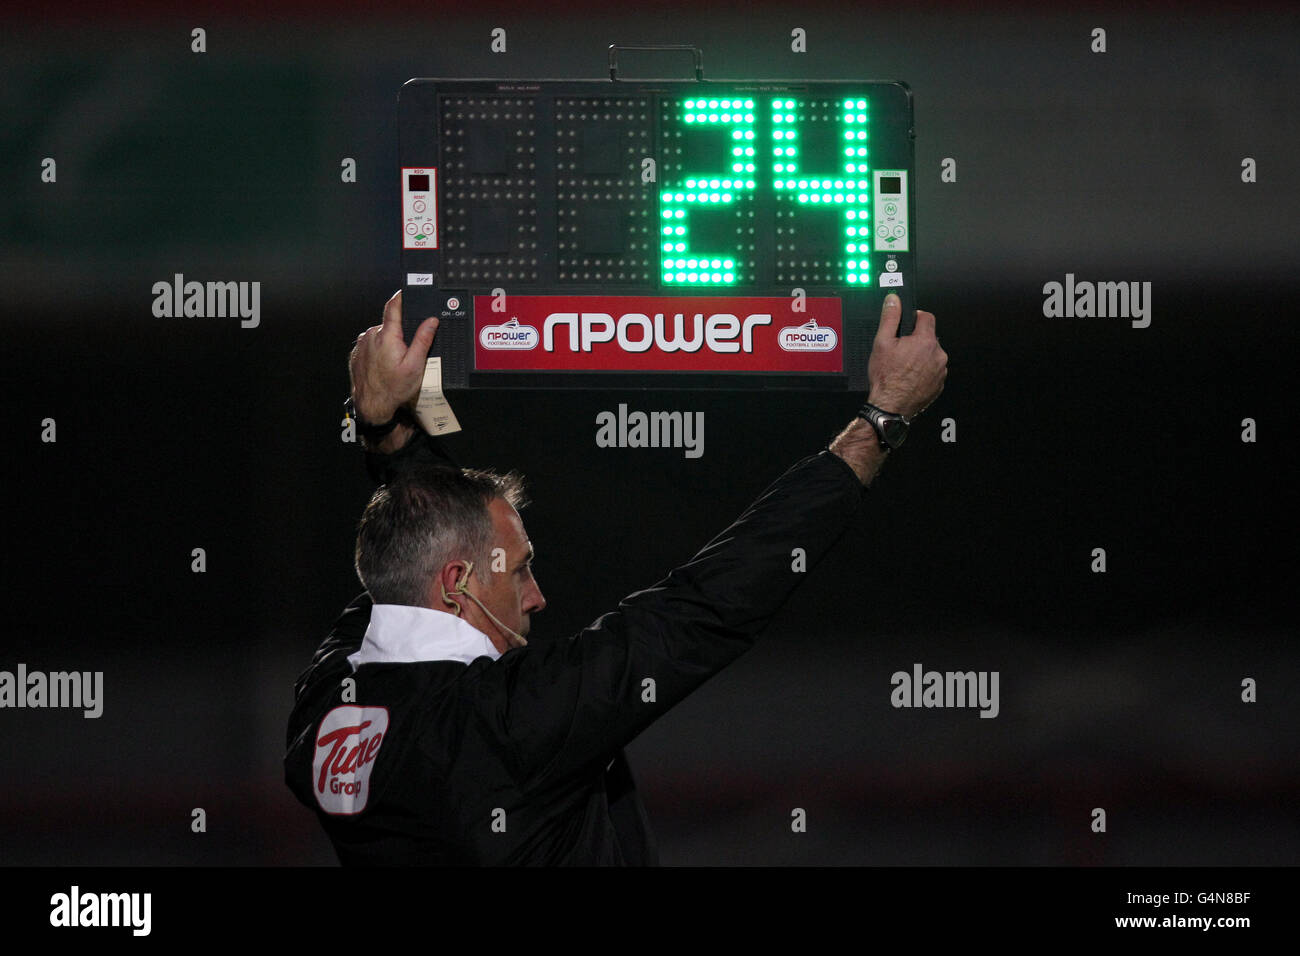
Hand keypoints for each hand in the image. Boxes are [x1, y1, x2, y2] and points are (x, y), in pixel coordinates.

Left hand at [349, 290, 438, 423]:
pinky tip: (383, 366)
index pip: (393, 306)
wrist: (371, 404)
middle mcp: (371, 335)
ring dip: (388, 344)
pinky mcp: (356, 352)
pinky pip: (371, 345)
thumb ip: (423, 340)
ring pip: (380, 335)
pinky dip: (378, 351)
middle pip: (389, 325)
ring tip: (393, 364)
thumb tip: (431, 321)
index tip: (406, 291)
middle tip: (406, 353)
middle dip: (399, 334)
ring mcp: (362, 344)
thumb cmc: (393, 388)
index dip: (401, 296)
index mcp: (387, 336)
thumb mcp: (415, 365)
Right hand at [865, 294, 947, 418]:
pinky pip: (933, 370)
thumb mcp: (882, 342)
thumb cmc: (886, 378)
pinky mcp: (939, 384)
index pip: (927, 317)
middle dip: (916, 340)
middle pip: (929, 337)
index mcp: (926, 341)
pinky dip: (923, 371)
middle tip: (900, 351)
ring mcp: (940, 371)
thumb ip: (890, 317)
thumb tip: (893, 300)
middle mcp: (938, 355)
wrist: (890, 406)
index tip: (909, 323)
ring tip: (904, 367)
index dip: (915, 317)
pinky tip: (909, 377)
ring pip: (932, 355)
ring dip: (921, 356)